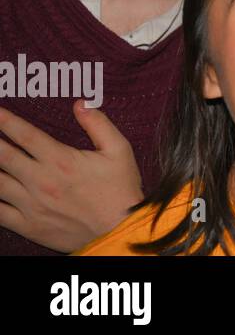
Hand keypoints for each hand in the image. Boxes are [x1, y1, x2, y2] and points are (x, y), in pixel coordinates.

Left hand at [0, 102, 143, 251]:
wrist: (119, 230)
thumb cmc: (121, 189)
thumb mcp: (119, 150)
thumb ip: (99, 124)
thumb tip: (81, 104)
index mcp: (61, 161)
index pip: (25, 135)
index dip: (5, 121)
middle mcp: (41, 181)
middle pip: (3, 156)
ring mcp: (31, 205)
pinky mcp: (28, 226)